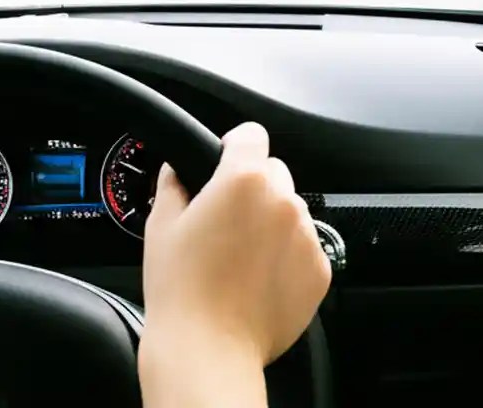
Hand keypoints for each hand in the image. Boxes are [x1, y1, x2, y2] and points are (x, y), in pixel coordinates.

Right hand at [139, 122, 329, 406]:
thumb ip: (175, 182)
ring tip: (240, 257)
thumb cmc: (182, 291)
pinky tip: (257, 278)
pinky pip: (304, 246)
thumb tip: (179, 168)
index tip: (225, 162)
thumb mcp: (162, 224)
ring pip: (291, 211)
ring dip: (272, 223)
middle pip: (274, 173)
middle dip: (252, 189)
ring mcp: (306, 235)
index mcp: (243, 179)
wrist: (209, 348)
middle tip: (225, 222)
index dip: (234, 147)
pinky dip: (286, 255)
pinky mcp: (320, 268)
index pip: (251, 135)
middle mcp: (283, 201)